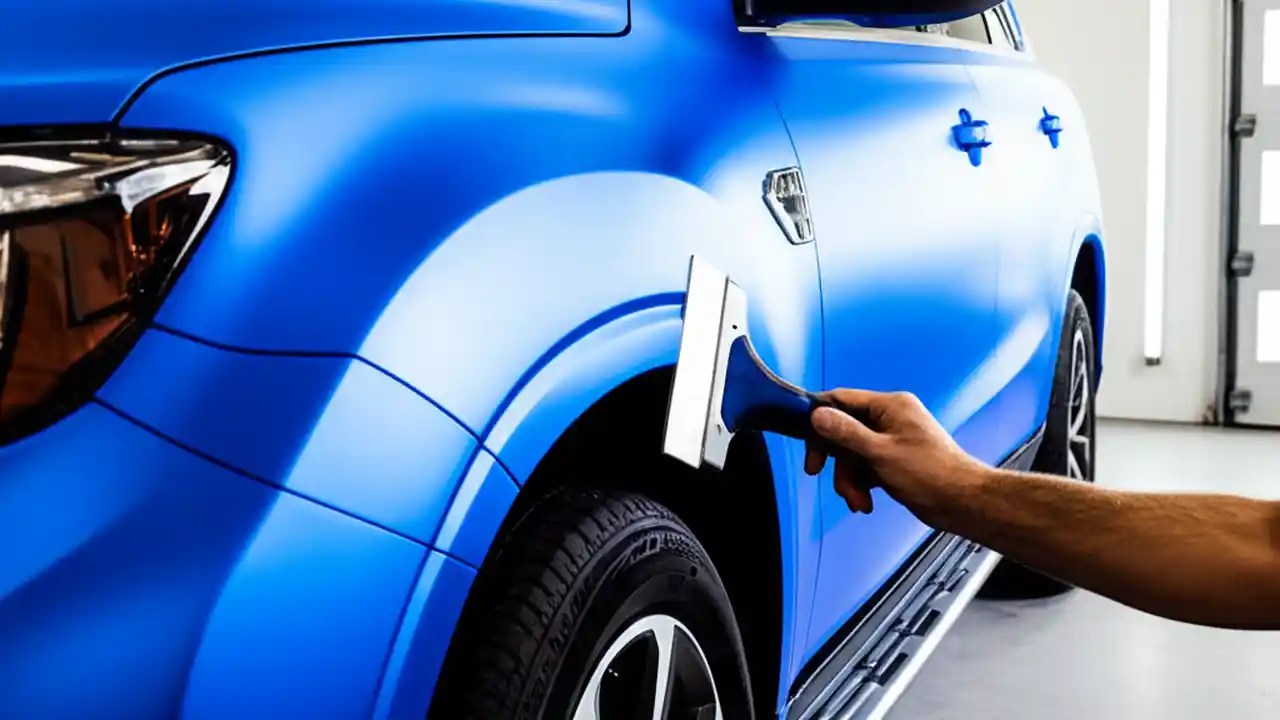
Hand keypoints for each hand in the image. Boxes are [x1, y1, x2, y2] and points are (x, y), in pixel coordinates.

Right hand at [804, 389, 987, 521]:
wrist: (962, 502)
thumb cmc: (930, 473)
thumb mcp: (880, 452)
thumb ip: (846, 433)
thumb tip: (817, 414)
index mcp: (890, 406)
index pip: (841, 400)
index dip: (819, 419)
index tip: (808, 442)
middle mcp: (889, 418)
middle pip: (843, 431)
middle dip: (836, 459)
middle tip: (818, 472)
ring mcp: (891, 440)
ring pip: (852, 454)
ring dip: (848, 479)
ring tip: (857, 500)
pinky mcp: (892, 461)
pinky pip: (864, 467)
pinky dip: (860, 484)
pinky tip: (864, 502)